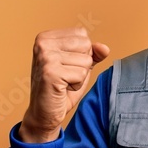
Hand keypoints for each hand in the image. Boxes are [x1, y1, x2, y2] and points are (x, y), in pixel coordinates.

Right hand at [19, 27, 109, 142]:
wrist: (44, 112)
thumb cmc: (61, 88)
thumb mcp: (79, 66)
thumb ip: (92, 53)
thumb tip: (104, 48)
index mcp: (46, 37)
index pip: (82, 34)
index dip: (82, 53)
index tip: (66, 65)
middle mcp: (43, 43)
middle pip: (85, 45)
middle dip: (82, 64)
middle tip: (65, 75)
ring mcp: (45, 57)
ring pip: (86, 61)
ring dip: (79, 76)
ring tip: (64, 82)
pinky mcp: (51, 72)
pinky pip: (81, 74)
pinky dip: (76, 85)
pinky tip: (63, 88)